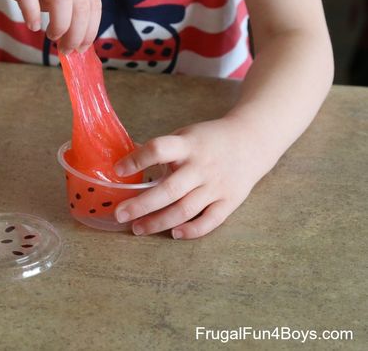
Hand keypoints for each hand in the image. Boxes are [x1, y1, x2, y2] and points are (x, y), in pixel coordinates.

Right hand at [0, 0, 100, 53]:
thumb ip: (69, 8)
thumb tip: (80, 42)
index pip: (93, 1)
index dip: (91, 29)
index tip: (82, 48)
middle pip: (80, 2)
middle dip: (76, 33)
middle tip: (66, 50)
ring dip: (61, 25)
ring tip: (51, 37)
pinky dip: (33, 13)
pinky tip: (33, 25)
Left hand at [113, 118, 272, 238]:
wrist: (251, 141)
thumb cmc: (210, 140)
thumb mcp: (185, 135)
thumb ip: (162, 151)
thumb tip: (126, 164)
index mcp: (187, 145)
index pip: (159, 149)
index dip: (137, 159)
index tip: (118, 169)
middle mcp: (201, 166)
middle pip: (169, 190)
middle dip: (141, 205)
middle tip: (120, 214)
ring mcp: (216, 185)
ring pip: (185, 209)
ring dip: (159, 222)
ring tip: (137, 228)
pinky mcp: (229, 201)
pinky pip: (210, 221)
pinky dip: (192, 230)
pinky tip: (174, 233)